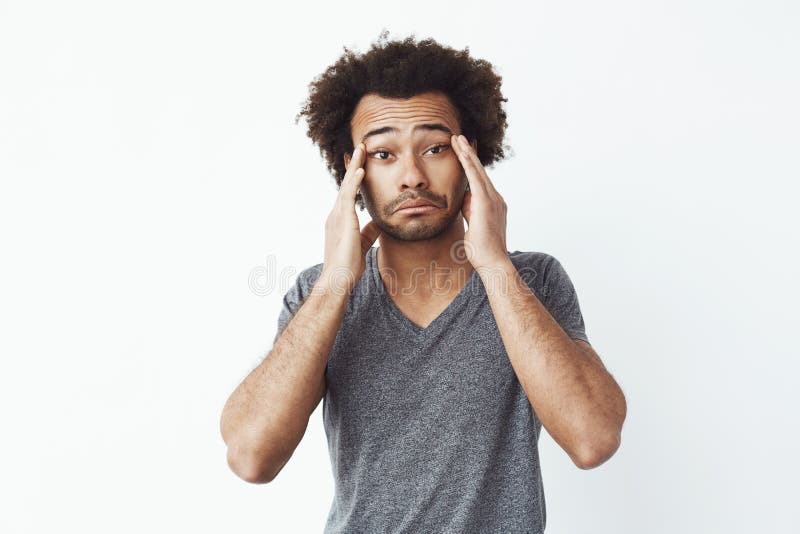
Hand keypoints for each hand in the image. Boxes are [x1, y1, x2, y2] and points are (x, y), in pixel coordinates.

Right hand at [320, 142, 380, 293]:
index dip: (355, 178)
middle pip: (346, 184)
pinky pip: (348, 196)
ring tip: (362, 149)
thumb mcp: (363, 244)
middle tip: (361, 147)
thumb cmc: (349, 266)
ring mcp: (338, 216)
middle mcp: (336, 214)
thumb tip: (379, 223)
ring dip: (355, 166)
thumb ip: (370, 232)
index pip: (348, 193)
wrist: (338, 278)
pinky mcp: (343, 220)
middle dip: (354, 165)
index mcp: (340, 220)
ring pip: (347, 184)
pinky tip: (362, 169)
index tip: (361, 163)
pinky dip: (355, 181)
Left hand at [452, 134, 508, 269]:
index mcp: (493, 204)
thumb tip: (464, 198)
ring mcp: (493, 199)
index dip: (471, 165)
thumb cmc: (481, 249)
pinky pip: (476, 179)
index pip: (479, 179)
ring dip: (467, 153)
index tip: (463, 152)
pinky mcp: (486, 203)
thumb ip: (469, 210)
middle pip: (479, 171)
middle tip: (459, 137)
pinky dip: (469, 164)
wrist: (492, 261)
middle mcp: (496, 198)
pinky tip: (462, 153)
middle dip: (468, 153)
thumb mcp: (472, 225)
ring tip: (457, 138)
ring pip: (478, 171)